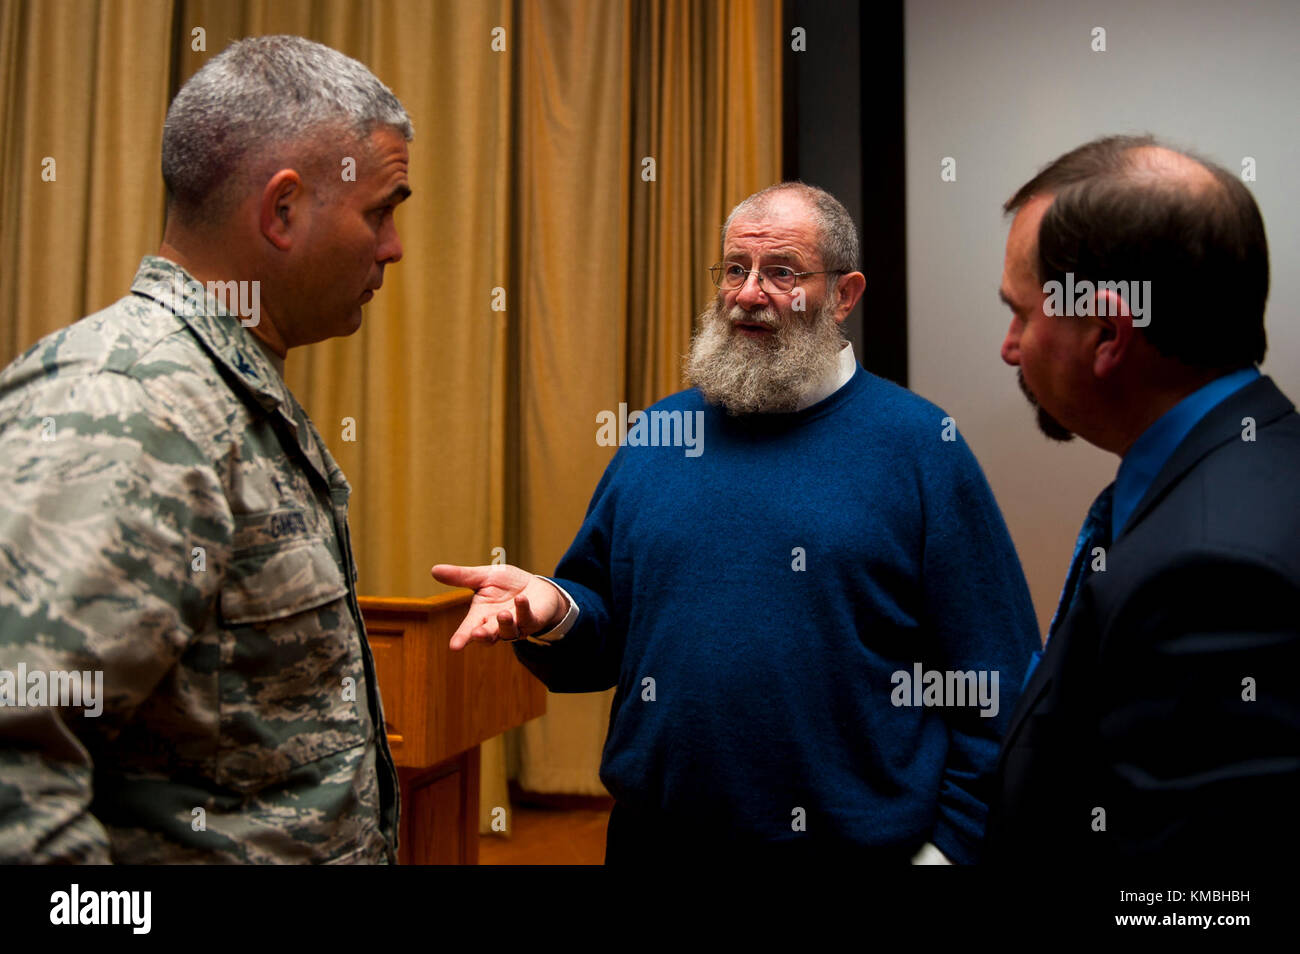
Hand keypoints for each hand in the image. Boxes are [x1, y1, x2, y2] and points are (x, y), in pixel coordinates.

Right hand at [431, 563, 566, 649]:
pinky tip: (521, 599)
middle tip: (477, 634)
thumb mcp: (483, 577)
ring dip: (505, 623)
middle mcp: (496, 625)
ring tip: (503, 613)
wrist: (536, 586)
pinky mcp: (533, 621)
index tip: (454, 646)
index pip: (468, 629)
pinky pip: (528, 618)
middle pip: (488, 635)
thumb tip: (433, 570)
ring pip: (508, 631)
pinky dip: (523, 609)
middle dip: (482, 635)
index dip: (462, 637)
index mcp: (481, 615)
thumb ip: (461, 577)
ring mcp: (516, 626)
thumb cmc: (507, 584)